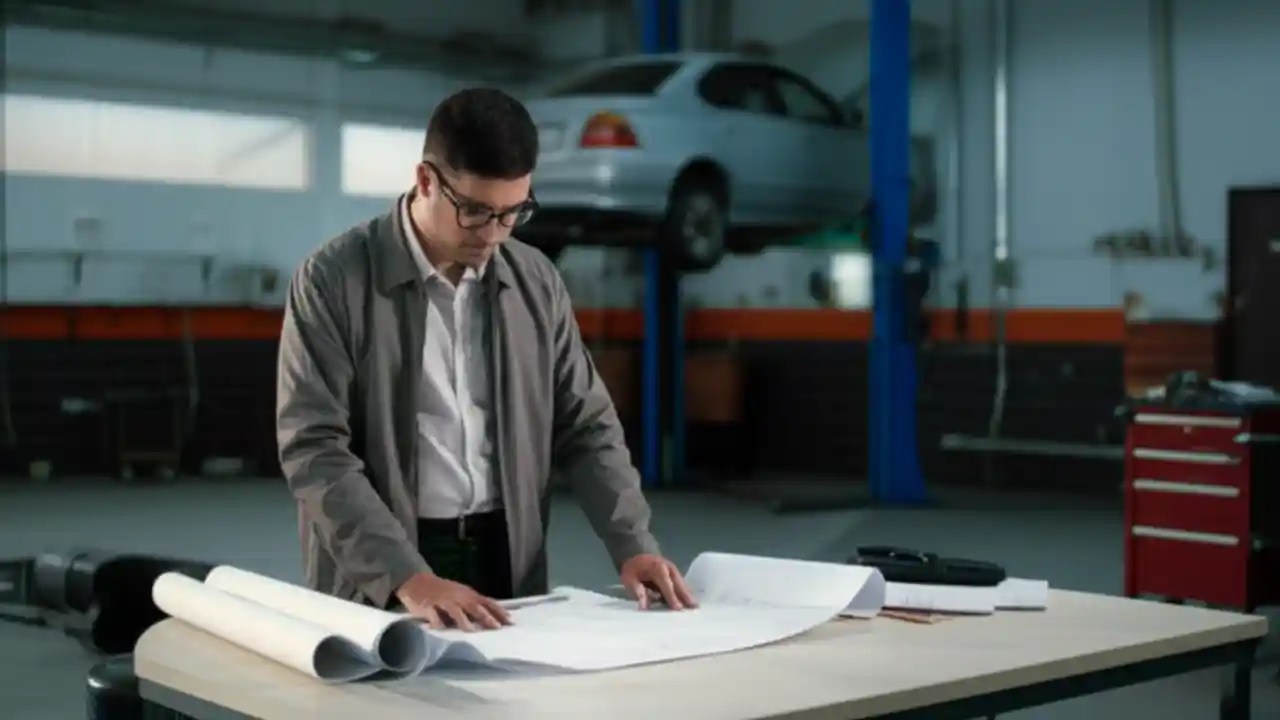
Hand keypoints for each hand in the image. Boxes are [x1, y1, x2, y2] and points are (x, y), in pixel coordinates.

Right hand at [395, 572, 511, 631]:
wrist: (416, 581)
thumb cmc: (442, 592)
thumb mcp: (461, 595)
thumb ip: (473, 606)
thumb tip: (493, 618)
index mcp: (467, 595)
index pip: (487, 602)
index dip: (498, 611)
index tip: (510, 621)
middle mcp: (458, 597)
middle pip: (475, 607)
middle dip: (486, 617)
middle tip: (497, 627)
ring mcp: (443, 601)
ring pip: (455, 611)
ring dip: (464, 620)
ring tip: (471, 631)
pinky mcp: (428, 606)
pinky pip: (434, 615)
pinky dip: (437, 622)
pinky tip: (441, 629)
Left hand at [619, 554, 697, 609]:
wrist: (637, 555)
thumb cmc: (633, 569)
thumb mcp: (629, 579)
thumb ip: (637, 592)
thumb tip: (643, 606)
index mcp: (657, 568)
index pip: (666, 584)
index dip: (672, 596)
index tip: (678, 608)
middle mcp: (669, 568)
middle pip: (678, 584)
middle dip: (686, 595)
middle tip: (694, 607)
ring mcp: (673, 571)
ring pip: (682, 584)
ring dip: (688, 595)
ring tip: (696, 606)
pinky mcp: (675, 575)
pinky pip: (681, 585)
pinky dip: (686, 592)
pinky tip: (691, 601)